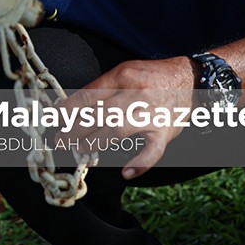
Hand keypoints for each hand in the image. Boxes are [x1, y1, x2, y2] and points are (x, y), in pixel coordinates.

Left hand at [56, 57, 194, 178]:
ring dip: (95, 141)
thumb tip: (73, 106)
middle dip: (75, 128)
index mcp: (123, 76)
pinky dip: (140, 163)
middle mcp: (136, 94)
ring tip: (79, 150)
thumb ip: (101, 88)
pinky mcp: (165, 132)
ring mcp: (151, 114)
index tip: (54, 119)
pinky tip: (126, 173)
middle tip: (60, 139)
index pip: (89, 94)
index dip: (68, 108)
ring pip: (118, 129)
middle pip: (99, 113)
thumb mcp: (124, 71)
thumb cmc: (151, 77)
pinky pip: (153, 151)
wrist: (190, 80)